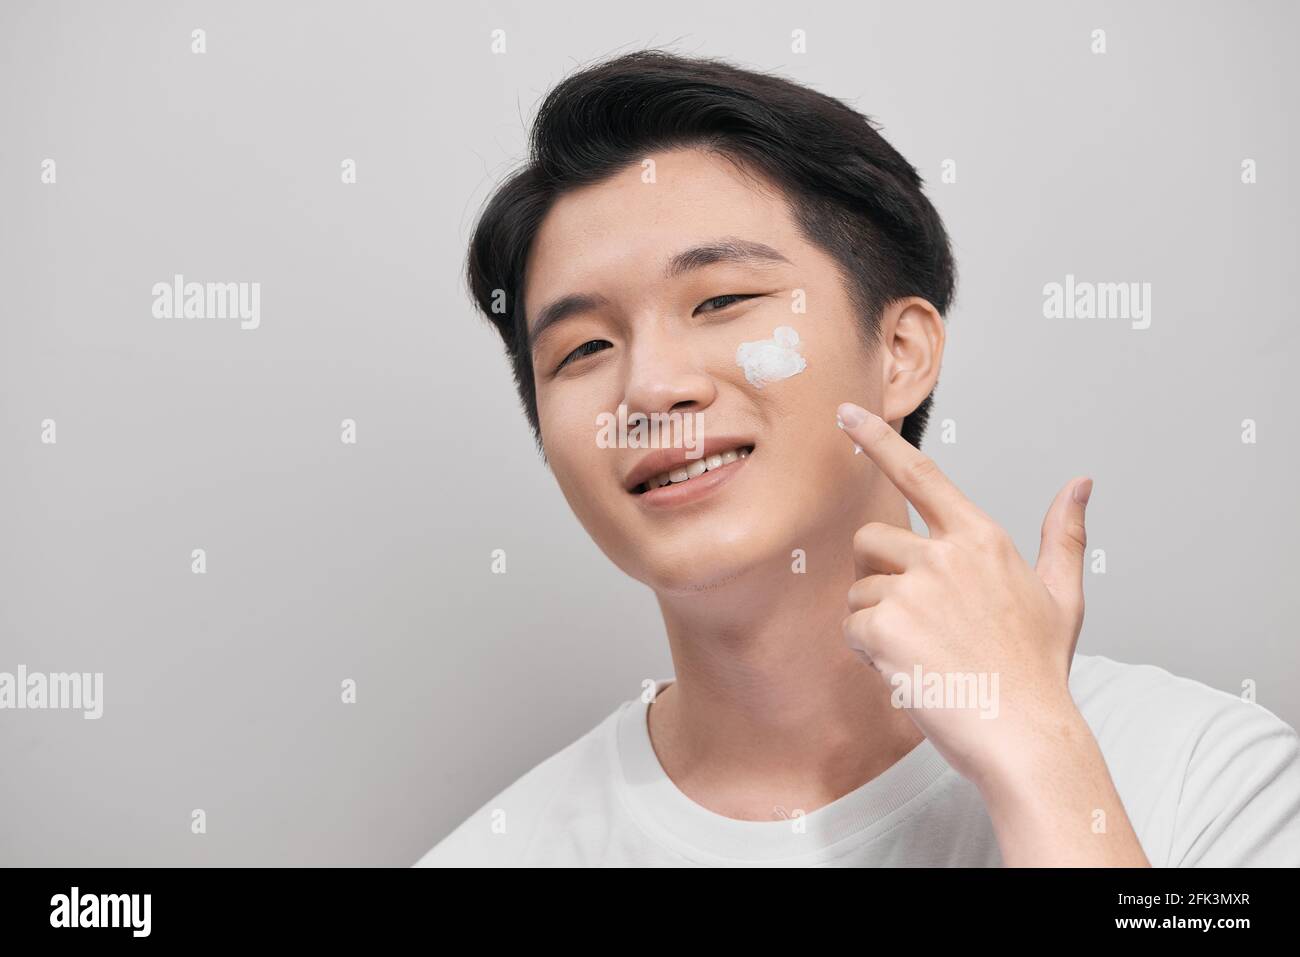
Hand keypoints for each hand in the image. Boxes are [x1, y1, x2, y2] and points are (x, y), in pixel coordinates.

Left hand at [836, 401, 1092, 793]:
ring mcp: (914, 588)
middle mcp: (945, 554)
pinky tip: (908, 671)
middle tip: (915, 622)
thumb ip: (1063, 534)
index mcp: (982, 539)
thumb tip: (1081, 483)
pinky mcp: (886, 625)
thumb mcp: (1061, 596)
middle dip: (877, 576)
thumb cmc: (1038, 671)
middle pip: (871, 541)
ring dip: (876, 623)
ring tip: (922, 654)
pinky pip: (852, 628)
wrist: (1025, 734)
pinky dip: (869, 654)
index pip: (920, 475)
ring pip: (859, 590)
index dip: (878, 440)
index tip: (846, 413)